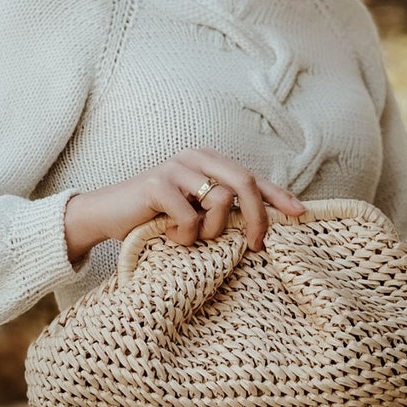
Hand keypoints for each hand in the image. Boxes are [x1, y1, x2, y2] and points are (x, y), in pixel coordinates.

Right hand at [64, 148, 304, 262]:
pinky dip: (184, 237)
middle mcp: (195, 158)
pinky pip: (191, 219)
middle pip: (245, 182)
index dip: (279, 196)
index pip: (253, 178)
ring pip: (220, 202)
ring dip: (211, 232)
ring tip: (189, 238)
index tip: (301, 214)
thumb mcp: (195, 212)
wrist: (106, 216)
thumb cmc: (155, 219)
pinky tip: (168, 236)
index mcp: (208, 161)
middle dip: (257, 218)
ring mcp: (175, 168)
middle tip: (256, 247)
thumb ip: (223, 211)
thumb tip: (263, 226)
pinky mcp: (157, 184)